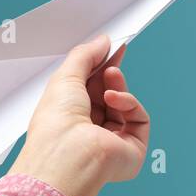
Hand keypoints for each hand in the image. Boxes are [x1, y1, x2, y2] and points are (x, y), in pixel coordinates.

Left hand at [8, 35, 149, 195]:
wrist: (67, 153)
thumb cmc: (56, 124)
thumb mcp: (65, 77)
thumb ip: (86, 55)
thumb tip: (103, 42)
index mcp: (69, 119)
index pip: (90, 90)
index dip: (101, 68)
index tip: (113, 49)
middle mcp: (90, 132)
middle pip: (108, 96)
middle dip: (110, 76)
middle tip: (110, 65)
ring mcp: (112, 142)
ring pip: (125, 105)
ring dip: (119, 88)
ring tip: (110, 81)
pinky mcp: (132, 149)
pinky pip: (139, 118)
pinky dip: (130, 103)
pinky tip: (114, 99)